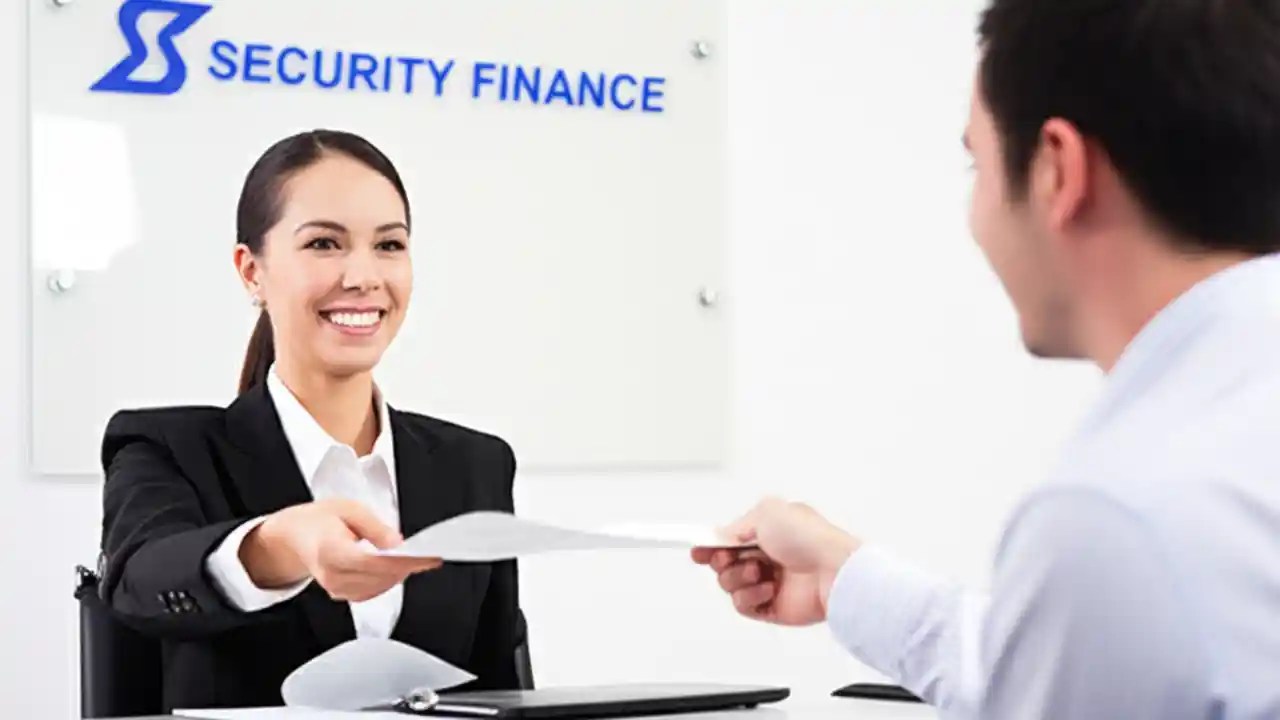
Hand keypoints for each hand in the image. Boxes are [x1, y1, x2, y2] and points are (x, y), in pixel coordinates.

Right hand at [241, 498, 441, 601]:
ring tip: (415, 559)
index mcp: (330, 550)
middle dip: (406, 567)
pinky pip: (371, 593)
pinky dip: (387, 581)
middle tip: (429, 555)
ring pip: (378, 588)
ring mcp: (335, 588)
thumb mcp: (349, 509)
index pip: (373, 562)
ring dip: (399, 575)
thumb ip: (375, 527)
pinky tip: (396, 568)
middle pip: (379, 578)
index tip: (428, 558)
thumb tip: (398, 543)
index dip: (403, 561)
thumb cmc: (319, 520)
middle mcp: (332, 575)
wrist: (294, 536)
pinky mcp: (340, 594)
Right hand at [692, 497, 860, 625]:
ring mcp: (769, 582)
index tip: (695, 547)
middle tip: (728, 557)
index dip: (710, 543)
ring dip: (738, 577)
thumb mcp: (768, 511)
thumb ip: (738, 524)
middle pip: (723, 563)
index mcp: (768, 532)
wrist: (833, 571)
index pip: (729, 538)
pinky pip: (743, 605)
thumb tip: (722, 534)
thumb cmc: (810, 538)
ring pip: (730, 585)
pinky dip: (750, 596)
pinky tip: (768, 588)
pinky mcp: (772, 607)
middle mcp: (767, 557)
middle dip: (720, 560)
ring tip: (758, 571)